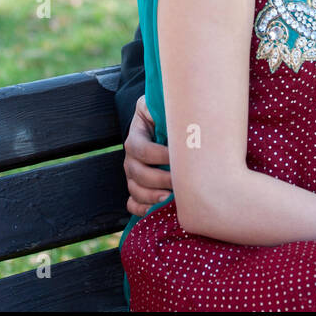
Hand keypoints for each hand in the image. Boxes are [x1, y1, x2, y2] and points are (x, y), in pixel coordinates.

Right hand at [123, 95, 172, 216]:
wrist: (158, 122)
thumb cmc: (165, 114)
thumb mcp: (162, 105)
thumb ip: (167, 106)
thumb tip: (184, 110)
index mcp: (136, 136)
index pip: (143, 149)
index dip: (159, 156)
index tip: (179, 159)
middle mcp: (131, 157)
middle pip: (138, 173)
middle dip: (159, 180)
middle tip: (179, 183)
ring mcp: (132, 174)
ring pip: (134, 190)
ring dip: (151, 197)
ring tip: (169, 199)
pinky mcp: (136, 187)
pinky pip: (132, 203)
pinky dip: (141, 209)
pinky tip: (155, 210)